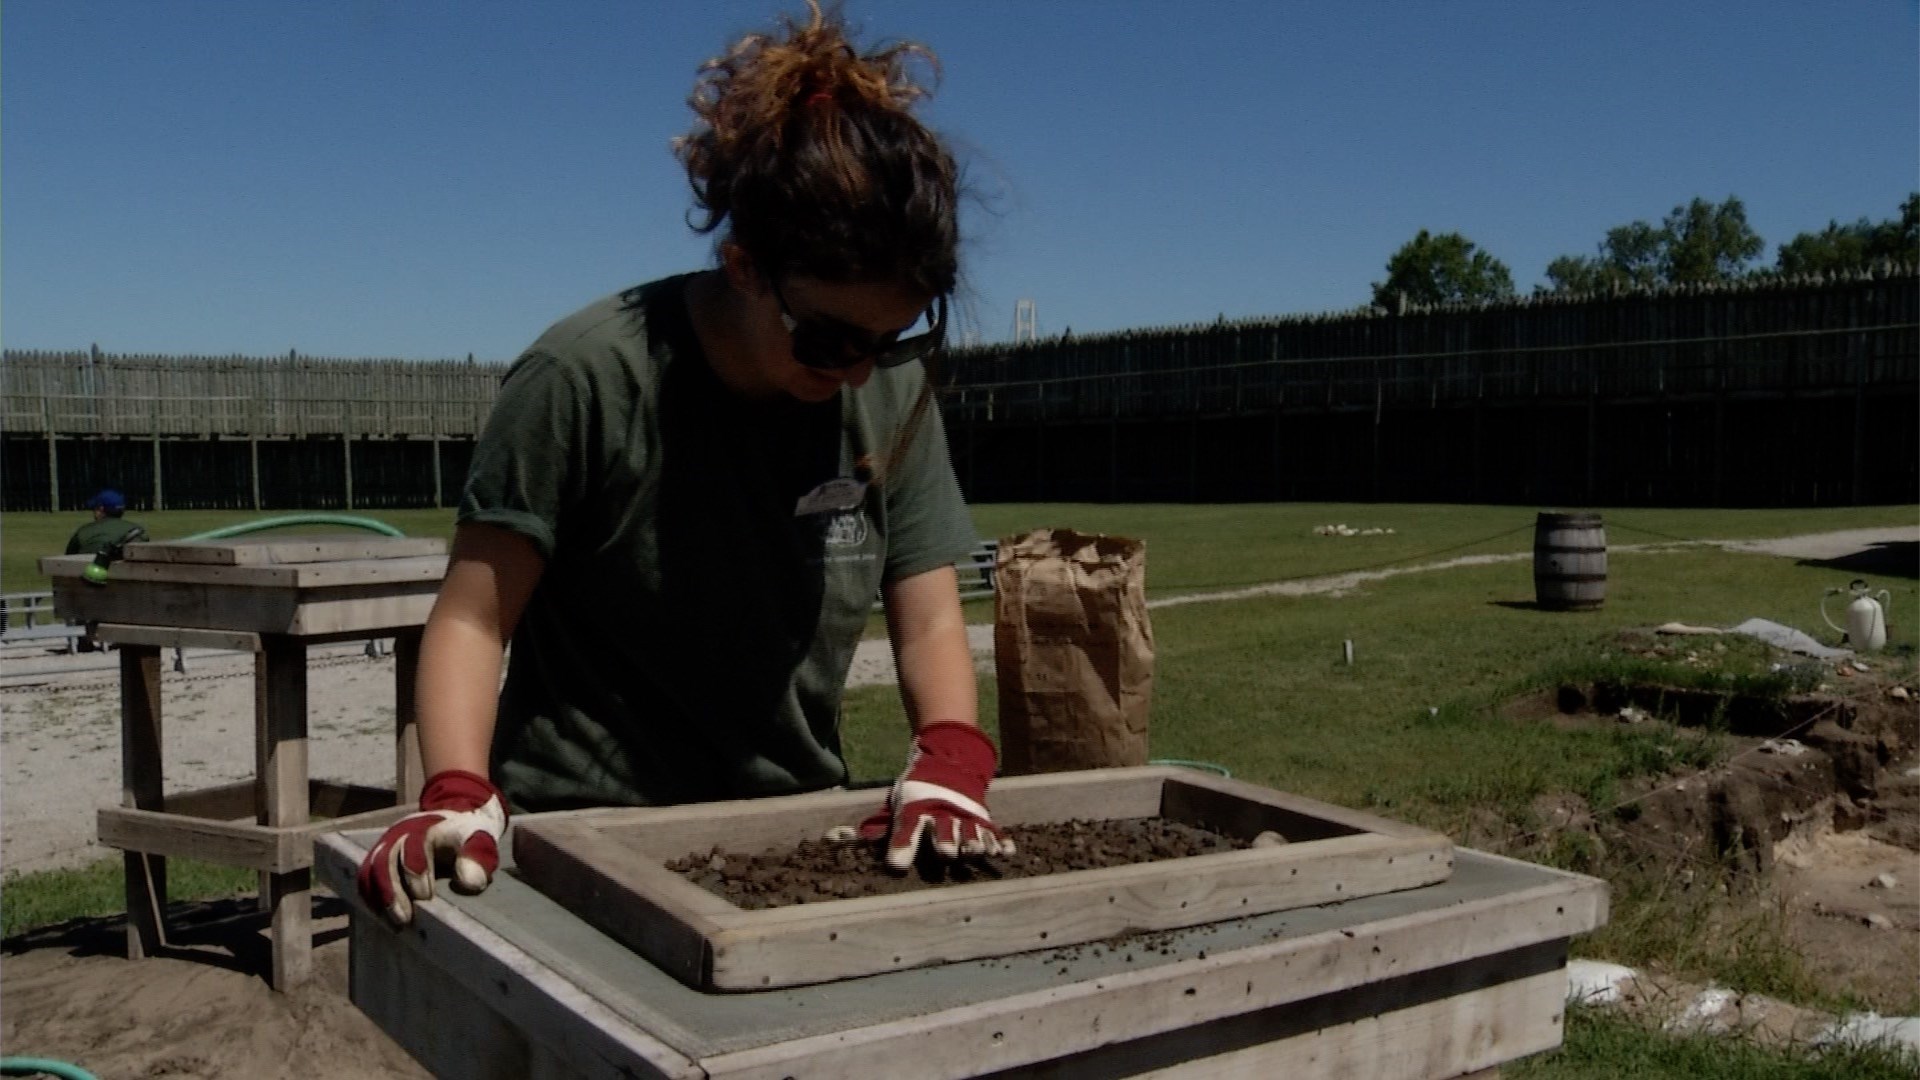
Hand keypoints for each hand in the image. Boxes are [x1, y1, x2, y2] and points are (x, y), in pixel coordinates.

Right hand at [356, 769, 507, 926]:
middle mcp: (400, 834)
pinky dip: (371, 897)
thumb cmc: (466, 836)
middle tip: (404, 918)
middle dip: (392, 891)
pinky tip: (383, 918)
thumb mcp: (480, 841)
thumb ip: (478, 859)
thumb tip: (468, 884)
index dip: (415, 871)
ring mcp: (386, 846)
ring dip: (380, 898)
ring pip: (371, 870)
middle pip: (385, 859)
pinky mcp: (378, 859)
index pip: (413, 845)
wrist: (452, 823)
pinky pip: (366, 878)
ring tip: (394, 924)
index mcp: (426, 827)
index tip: (425, 896)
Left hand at [857, 721, 1014, 870]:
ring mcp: (965, 817)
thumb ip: (879, 825)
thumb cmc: (918, 792)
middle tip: (946, 853)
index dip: (902, 846)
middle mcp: (942, 815)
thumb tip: (848, 837)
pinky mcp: (983, 820)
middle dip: (945, 842)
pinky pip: (994, 832)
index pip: (907, 830)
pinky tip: (1005, 853)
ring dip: (973, 843)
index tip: (897, 864)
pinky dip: (1000, 842)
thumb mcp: (897, 804)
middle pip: (945, 832)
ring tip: (975, 852)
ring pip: (971, 832)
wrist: (950, 763)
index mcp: (916, 810)